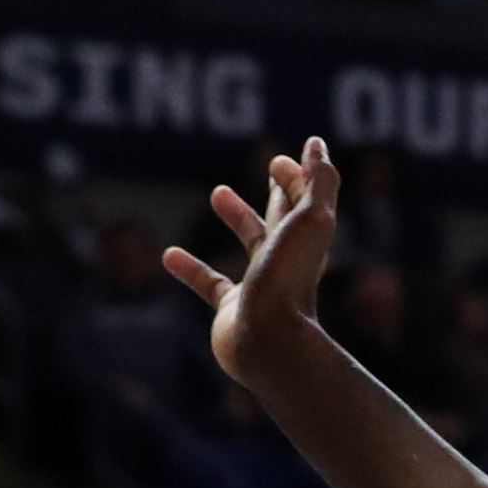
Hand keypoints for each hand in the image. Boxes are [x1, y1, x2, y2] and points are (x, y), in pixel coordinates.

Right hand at [164, 137, 342, 388]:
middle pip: (286, 217)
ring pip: (252, 244)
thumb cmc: (288, 279)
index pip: (308, 200)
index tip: (281, 159)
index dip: (299, 176)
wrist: (270, 343)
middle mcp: (288, 260)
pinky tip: (168, 255)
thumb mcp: (311, 220)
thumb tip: (318, 145)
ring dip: (238, 216)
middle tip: (267, 163)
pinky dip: (191, 269)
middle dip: (280, 190)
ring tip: (218, 192)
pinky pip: (210, 284)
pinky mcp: (233, 309)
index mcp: (308, 239)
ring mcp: (261, 285)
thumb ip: (319, 182)